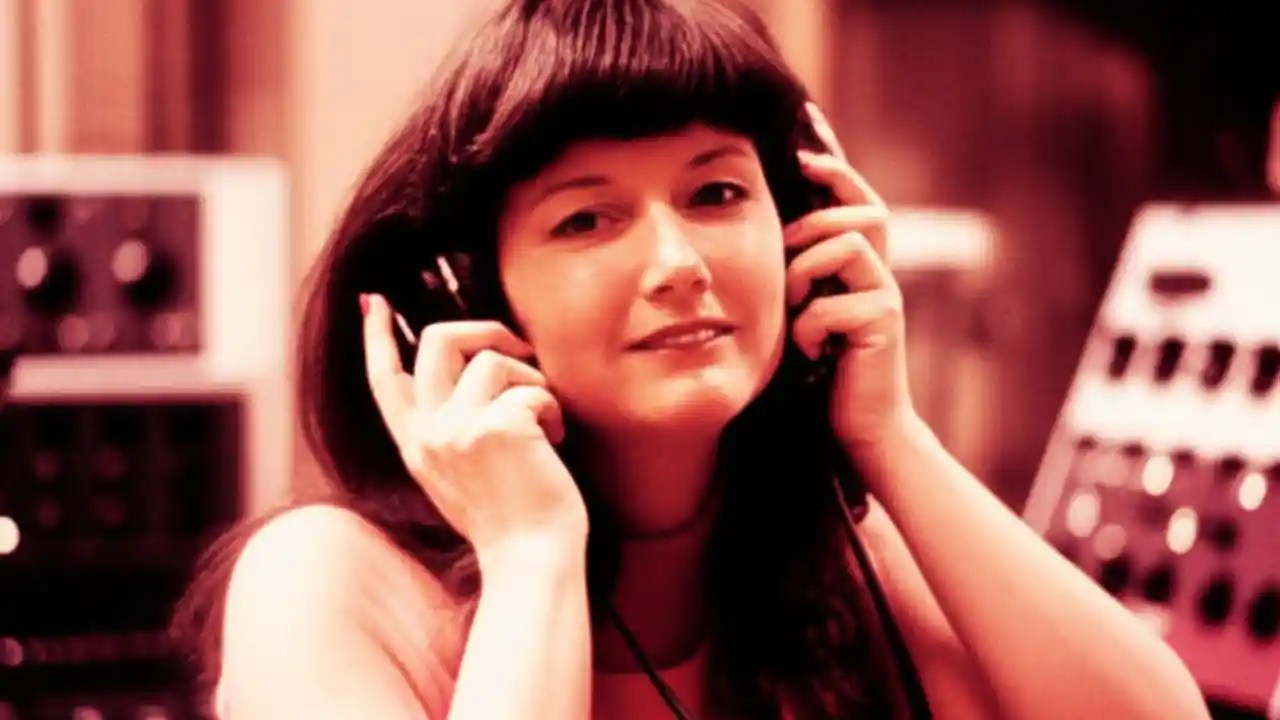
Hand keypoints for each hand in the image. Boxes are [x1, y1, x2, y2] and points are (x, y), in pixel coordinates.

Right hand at [360, 293, 587, 560]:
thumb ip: (452, 427)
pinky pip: (533, 388)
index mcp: (416, 445)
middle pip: (437, 340)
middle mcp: (428, 434)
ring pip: (492, 359)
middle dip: (484, 328)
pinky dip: (553, 408)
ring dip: (531, 380)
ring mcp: (458, 429)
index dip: (377, 335)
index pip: (384, 378)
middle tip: (518, 346)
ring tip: (545, 419)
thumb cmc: (512, 518)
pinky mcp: (497, 427)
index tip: (373, 301)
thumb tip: (472, 372)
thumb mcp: (461, 472)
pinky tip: (556, 440)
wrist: (532, 559)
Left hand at [785, 103, 919, 457]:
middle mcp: (879, 273)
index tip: (805, 124)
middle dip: (816, 220)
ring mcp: (885, 297)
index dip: (832, 159)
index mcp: (857, 265)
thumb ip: (790, 275)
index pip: (852, 195)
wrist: (860, 429)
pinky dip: (810, 327)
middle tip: (786, 246)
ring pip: (847, 243)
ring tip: (796, 308)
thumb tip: (752, 232)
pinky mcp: (884, 326)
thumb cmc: (819, 375)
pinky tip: (809, 352)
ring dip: (806, 272)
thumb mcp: (797, 314)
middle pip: (861, 208)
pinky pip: (835, 302)